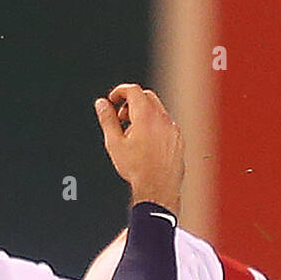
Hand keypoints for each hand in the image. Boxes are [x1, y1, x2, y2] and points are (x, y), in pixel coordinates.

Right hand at [94, 84, 184, 212]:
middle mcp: (162, 118)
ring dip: (143, 114)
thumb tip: (101, 104)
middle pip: (147, 97)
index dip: (119, 91)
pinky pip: (166, 123)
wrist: (158, 189)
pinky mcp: (178, 139)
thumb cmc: (137, 169)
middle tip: (121, 117)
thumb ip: (107, 120)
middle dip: (131, 102)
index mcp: (146, 116)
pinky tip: (146, 143)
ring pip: (157, 110)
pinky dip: (154, 124)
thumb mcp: (114, 143)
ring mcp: (173, 128)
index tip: (112, 100)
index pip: (133, 90)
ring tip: (132, 134)